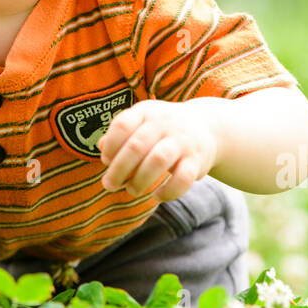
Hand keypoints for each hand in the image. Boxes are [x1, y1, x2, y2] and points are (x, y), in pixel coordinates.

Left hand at [97, 99, 219, 201]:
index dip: (111, 145)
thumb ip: (120, 134)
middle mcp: (165, 123)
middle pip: (137, 146)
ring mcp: (183, 141)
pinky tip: (157, 196)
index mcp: (147, 111)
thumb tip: (101, 147)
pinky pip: (183, 179)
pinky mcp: (197, 160)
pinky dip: (168, 191)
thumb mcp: (141, 123)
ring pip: (158, 160)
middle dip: (119, 169)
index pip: (123, 125)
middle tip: (109, 185)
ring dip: (140, 180)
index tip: (105, 161)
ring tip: (132, 190)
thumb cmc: (161, 129)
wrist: (206, 126)